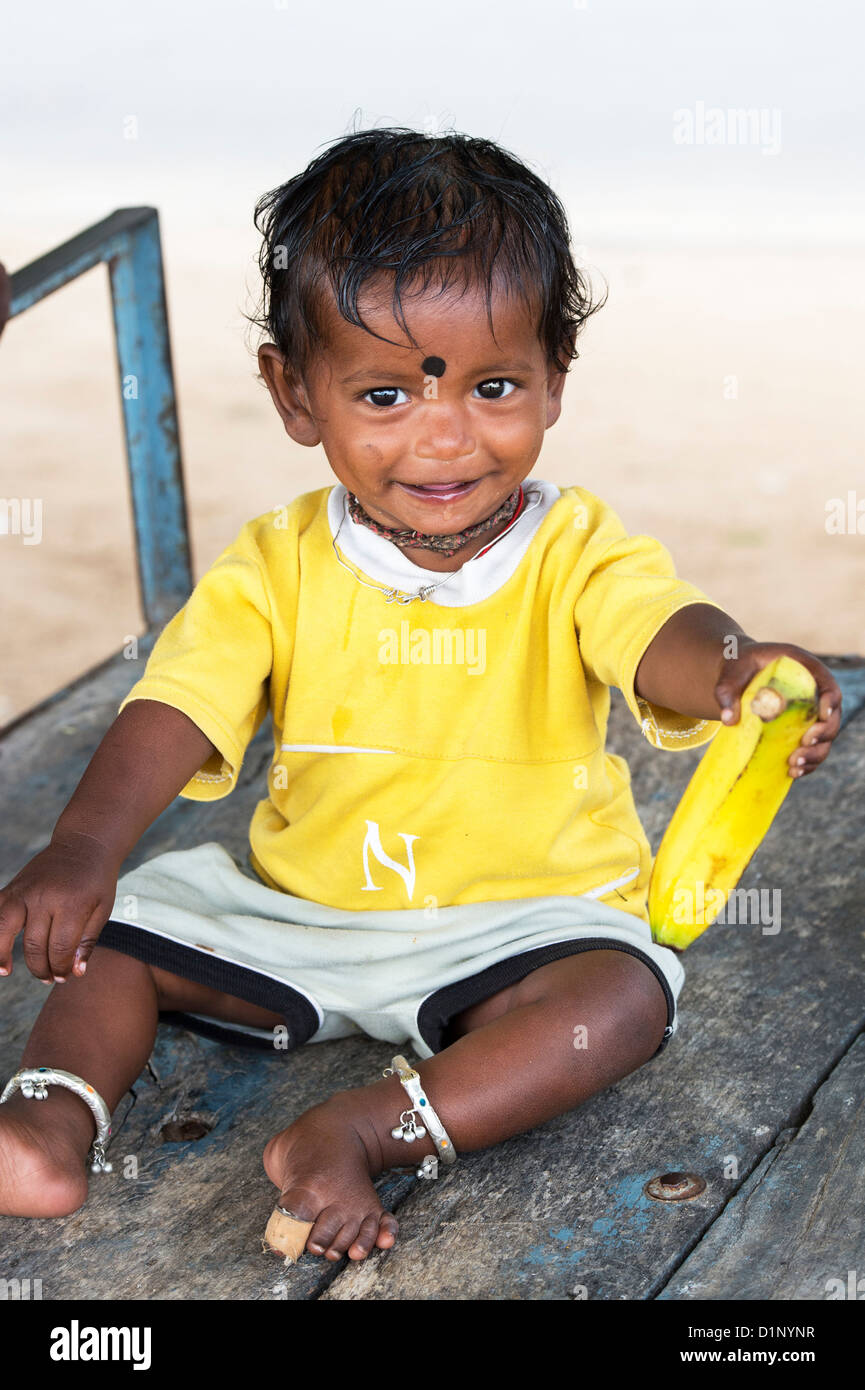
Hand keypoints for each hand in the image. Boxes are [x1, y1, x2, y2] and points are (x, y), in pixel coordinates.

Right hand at [0, 831, 120, 982]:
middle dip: (41, 968)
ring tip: (6, 971)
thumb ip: (88, 941)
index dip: (61, 967)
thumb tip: (75, 972)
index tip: (65, 976)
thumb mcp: (102, 909)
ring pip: (3, 928)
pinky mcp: (12, 887)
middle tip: (49, 977)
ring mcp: (25, 890)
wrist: (84, 843)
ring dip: (2, 955)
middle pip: (34, 944)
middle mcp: (44, 897)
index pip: (61, 948)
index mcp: (72, 904)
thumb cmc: (96, 880)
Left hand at [713, 640, 841, 778]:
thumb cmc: (740, 667)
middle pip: (832, 719)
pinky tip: (793, 772)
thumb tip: (728, 719)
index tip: (822, 716)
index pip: (829, 688)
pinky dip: (806, 764)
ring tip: (794, 764)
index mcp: (807, 674)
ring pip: (824, 739)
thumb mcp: (733, 670)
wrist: (738, 678)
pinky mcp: (800, 733)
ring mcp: (809, 717)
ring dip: (815, 755)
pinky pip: (811, 751)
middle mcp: (815, 696)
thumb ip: (728, 690)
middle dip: (823, 734)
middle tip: (804, 743)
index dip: (830, 703)